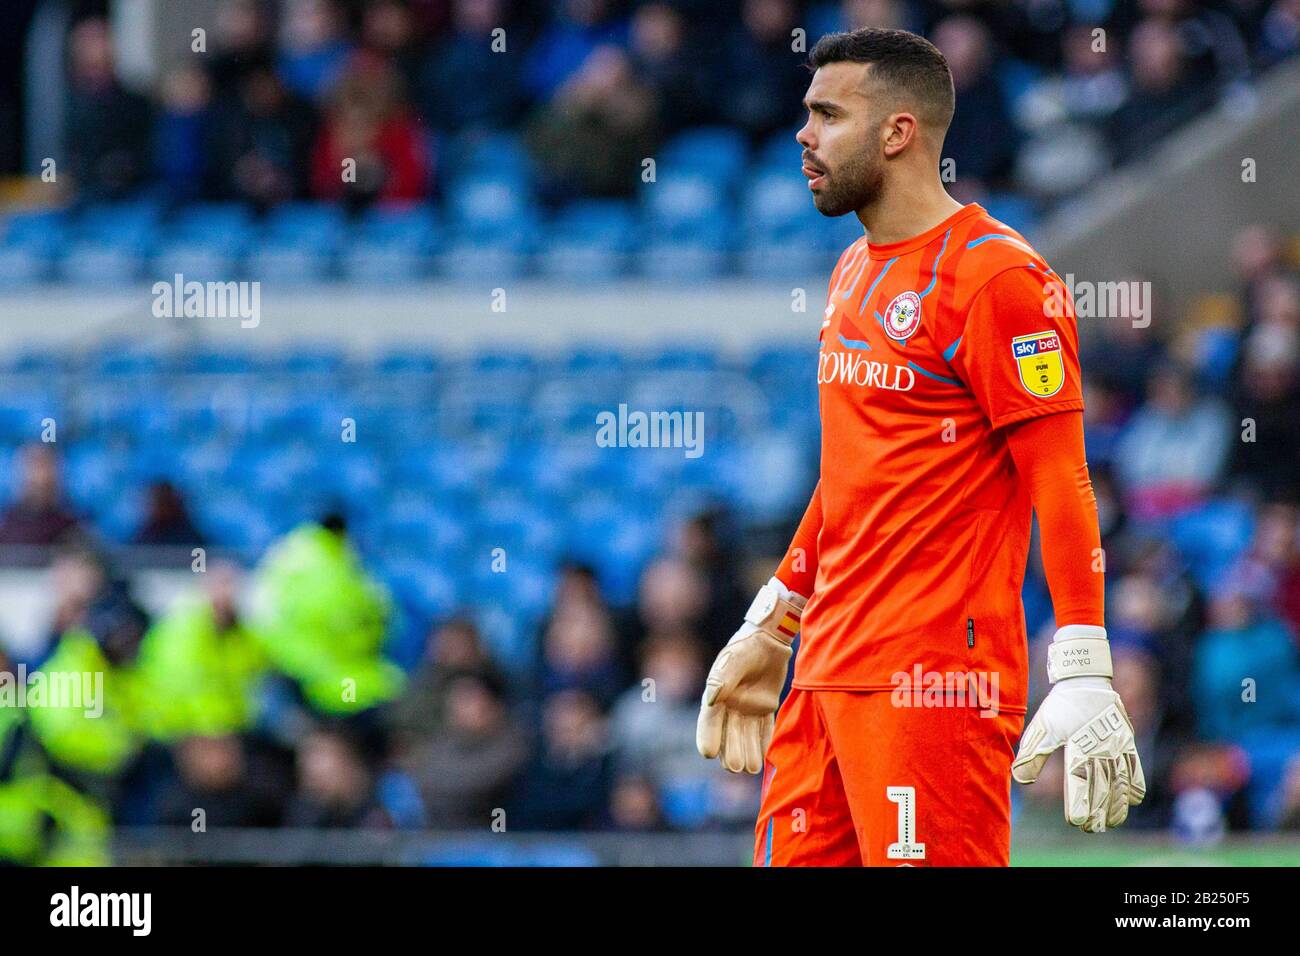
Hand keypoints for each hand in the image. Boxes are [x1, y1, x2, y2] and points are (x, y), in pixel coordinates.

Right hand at [696, 581, 802, 773]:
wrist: (769, 639)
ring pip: (746, 735)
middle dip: (731, 750)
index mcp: (716, 694)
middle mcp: (729, 705)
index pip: (710, 720)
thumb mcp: (734, 660)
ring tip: (750, 769)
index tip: (708, 753)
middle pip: (728, 733)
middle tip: (735, 767)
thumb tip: (712, 699)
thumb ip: (723, 678)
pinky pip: (764, 729)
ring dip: (747, 751)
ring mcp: (747, 708)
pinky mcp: (765, 708)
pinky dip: (763, 743)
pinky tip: (763, 759)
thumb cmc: (747, 647)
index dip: (708, 736)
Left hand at [1013, 657, 1146, 831]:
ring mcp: (1117, 746)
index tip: (1077, 822)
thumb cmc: (1061, 706)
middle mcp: (1101, 749)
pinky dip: (1135, 785)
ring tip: (1111, 822)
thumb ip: (1033, 754)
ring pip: (1121, 782)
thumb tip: (1019, 778)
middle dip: (1097, 811)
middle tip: (1091, 830)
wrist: (1086, 679)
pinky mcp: (1127, 741)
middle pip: (1102, 788)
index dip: (1079, 803)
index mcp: (1078, 746)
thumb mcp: (1043, 727)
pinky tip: (1133, 800)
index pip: (1079, 782)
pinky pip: (1135, 767)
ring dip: (1117, 805)